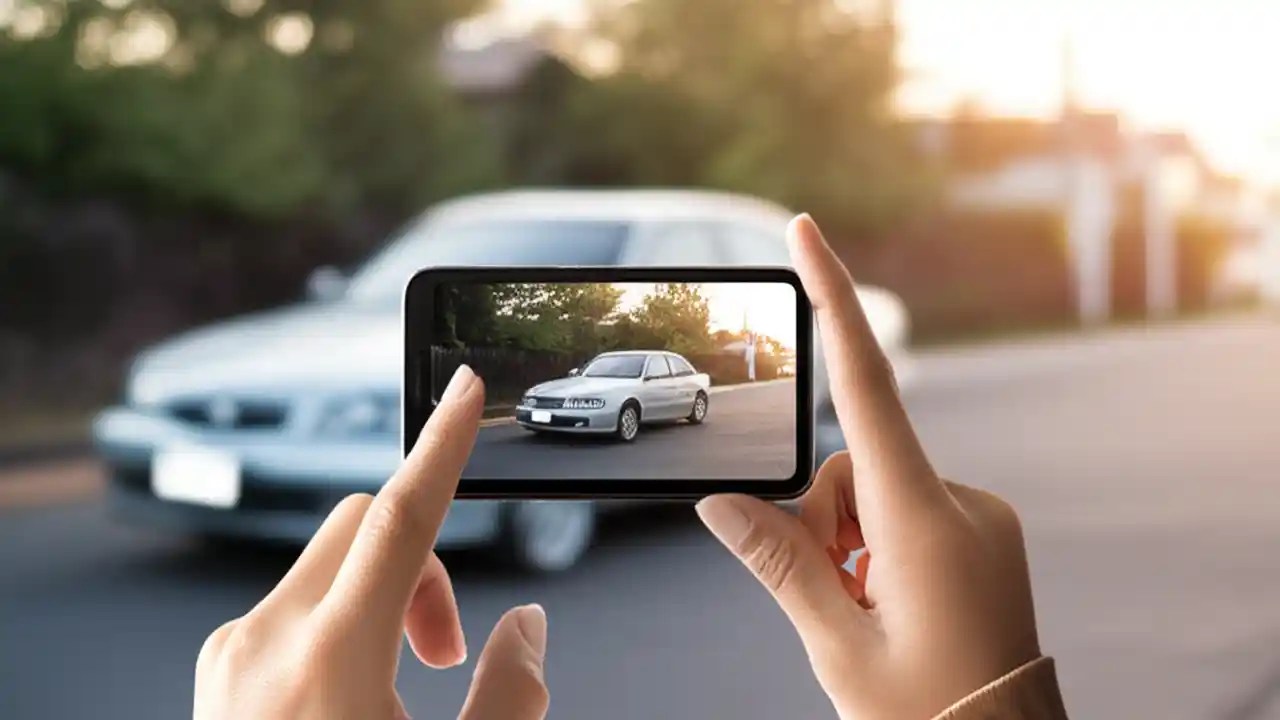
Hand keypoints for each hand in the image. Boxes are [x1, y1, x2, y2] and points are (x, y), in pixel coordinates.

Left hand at [194, 366, 550, 719]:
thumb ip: (508, 696)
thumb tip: (524, 627)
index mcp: (330, 660)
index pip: (401, 517)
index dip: (442, 445)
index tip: (460, 389)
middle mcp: (267, 641)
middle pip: (365, 524)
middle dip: (422, 565)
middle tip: (440, 649)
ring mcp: (232, 652)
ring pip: (331, 564)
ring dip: (381, 601)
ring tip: (392, 692)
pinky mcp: (216, 667)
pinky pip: (293, 603)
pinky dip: (338, 627)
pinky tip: (344, 700)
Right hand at [697, 215, 1041, 719]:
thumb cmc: (928, 717)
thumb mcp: (836, 645)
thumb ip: (775, 561)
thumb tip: (717, 503)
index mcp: (924, 522)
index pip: (867, 387)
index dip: (834, 300)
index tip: (806, 230)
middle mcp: (961, 503)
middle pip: (851, 463)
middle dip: (816, 516)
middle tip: (833, 599)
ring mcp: (977, 518)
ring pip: (873, 493)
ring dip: (845, 541)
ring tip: (863, 614)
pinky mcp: (980, 534)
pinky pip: (905, 513)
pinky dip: (875, 547)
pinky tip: (888, 605)